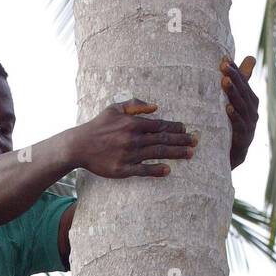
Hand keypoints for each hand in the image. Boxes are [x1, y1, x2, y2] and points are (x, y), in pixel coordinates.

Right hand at [70, 99, 196, 177]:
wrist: (79, 145)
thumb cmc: (98, 126)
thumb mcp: (115, 108)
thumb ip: (135, 105)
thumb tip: (156, 107)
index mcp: (132, 123)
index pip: (159, 125)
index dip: (175, 127)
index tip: (186, 129)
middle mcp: (133, 139)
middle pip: (162, 139)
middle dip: (181, 140)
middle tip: (195, 142)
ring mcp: (129, 155)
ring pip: (157, 153)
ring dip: (175, 154)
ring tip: (190, 154)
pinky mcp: (123, 169)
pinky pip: (143, 170)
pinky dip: (156, 170)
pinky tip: (168, 170)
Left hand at [222, 55, 257, 168]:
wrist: (230, 157)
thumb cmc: (231, 127)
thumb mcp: (235, 104)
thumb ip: (241, 83)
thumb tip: (251, 57)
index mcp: (251, 101)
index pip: (243, 82)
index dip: (235, 71)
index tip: (224, 59)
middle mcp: (253, 112)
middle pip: (243, 91)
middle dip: (234, 77)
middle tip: (223, 66)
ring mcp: (250, 126)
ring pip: (242, 106)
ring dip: (233, 93)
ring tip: (224, 81)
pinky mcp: (244, 139)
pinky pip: (240, 126)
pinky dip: (234, 116)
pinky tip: (227, 108)